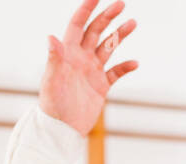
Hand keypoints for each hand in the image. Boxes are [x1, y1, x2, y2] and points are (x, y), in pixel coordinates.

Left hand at [39, 0, 137, 135]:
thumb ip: (53, 59)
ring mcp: (92, 71)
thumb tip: (51, 37)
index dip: (86, 9)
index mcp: (67, 53)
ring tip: (132, 23)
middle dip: (108, 17)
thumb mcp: (51, 81)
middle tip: (121, 4)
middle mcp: (80, 58)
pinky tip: (134, 63)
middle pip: (96, 31)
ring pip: (108, 47)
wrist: (62, 130)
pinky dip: (126, 66)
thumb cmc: (52, 106)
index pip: (77, 25)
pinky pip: (116, 72)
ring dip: (119, 35)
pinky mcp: (101, 86)